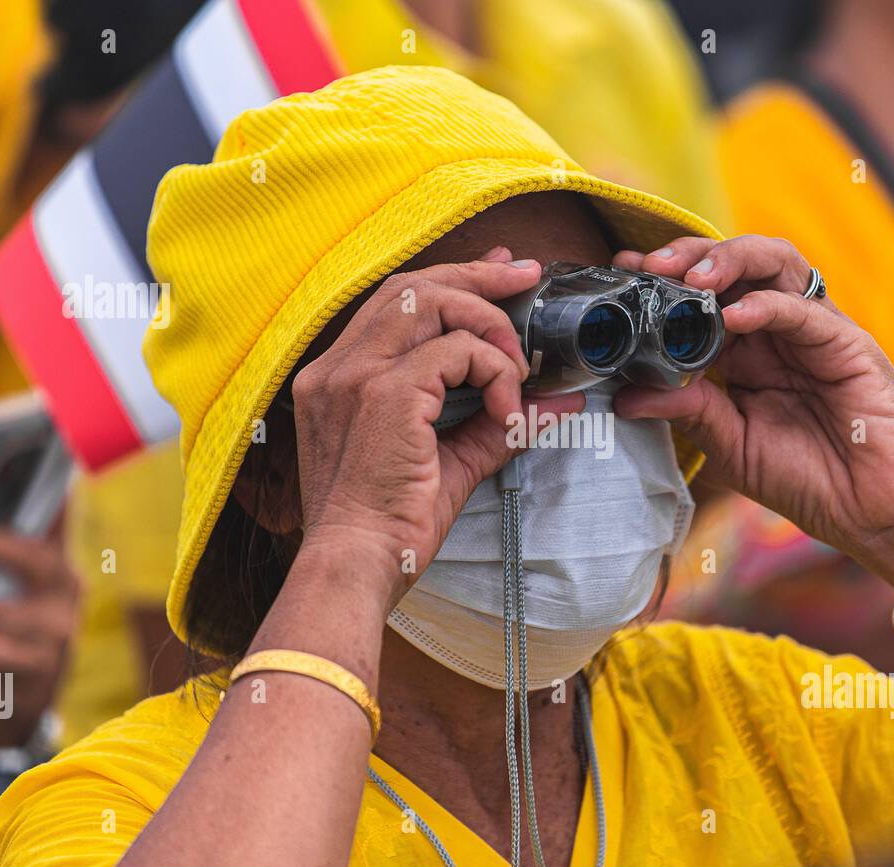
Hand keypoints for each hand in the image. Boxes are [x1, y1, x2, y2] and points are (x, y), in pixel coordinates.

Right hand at [289, 248, 582, 606]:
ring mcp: (356, 375)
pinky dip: (495, 372)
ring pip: (432, 301)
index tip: (499, 272)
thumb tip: (556, 404)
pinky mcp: (386, 394)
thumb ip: (496, 424)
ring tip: (517, 367)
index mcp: (337, 378)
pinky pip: (457, 351)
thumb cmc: (389, 526)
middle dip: (477, 274)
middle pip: (412, 285)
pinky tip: (506, 410)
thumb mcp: (450, 463)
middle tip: (526, 277)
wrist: (356, 567)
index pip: (395, 302)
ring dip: (488, 324)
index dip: (452, 279)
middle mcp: (338, 367)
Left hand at [612, 236, 893, 602]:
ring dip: (730, 261)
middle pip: (736, 266)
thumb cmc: (809, 478)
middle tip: (650, 267)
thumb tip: (625, 396)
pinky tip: (733, 317)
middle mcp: (779, 331)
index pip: (703, 295)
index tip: (622, 276)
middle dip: (689, 255)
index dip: (664, 280)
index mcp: (748, 351)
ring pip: (775, 265)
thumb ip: (688, 411)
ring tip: (690, 278)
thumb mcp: (731, 445)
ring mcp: (814, 332)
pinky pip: (805, 311)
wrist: (874, 512)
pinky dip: (767, 306)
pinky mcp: (848, 344)